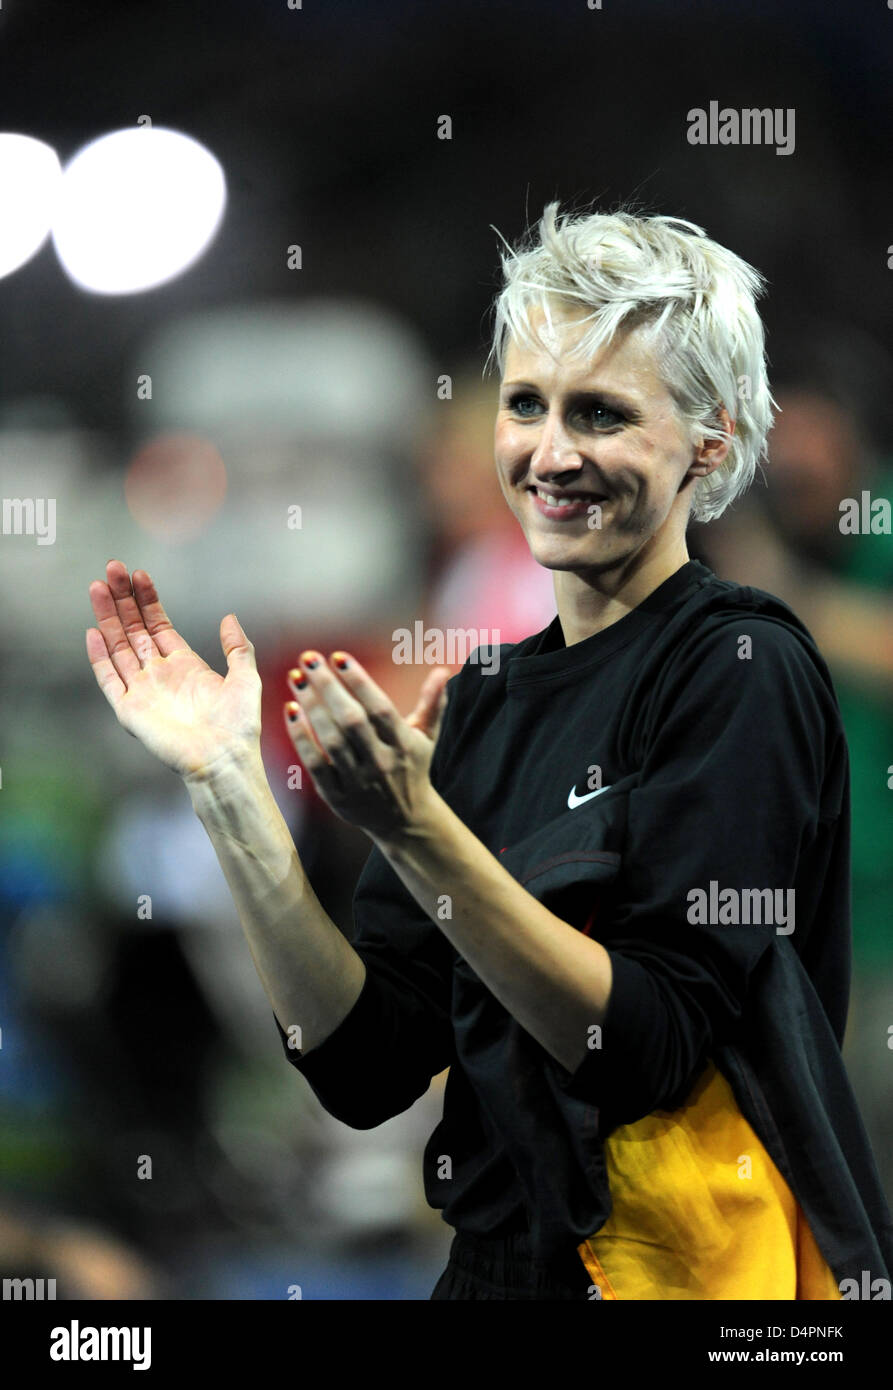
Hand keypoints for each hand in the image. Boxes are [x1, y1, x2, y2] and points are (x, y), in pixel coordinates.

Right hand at [86, 560, 260, 779]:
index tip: (139, 574)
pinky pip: (110, 679)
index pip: (158, 624)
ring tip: (98, 586)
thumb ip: (237, 647)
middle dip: (123, 599)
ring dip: (108, 617)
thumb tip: (229, 617)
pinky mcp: (130, 710)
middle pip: (134, 629)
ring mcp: (142, 691)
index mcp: (184, 666)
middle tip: (112, 567)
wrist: (224, 759)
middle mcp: (159, 675)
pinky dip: (100, 657)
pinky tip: (93, 632)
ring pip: (119, 647)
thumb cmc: (238, 726)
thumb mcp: (245, 678)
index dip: (148, 599)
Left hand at [283, 649, 450, 839]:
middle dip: (328, 686)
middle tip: (309, 658)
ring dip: (311, 706)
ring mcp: (359, 782)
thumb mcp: (426, 737)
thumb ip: (433, 703)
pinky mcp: (338, 797)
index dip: (359, 681)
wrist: (405, 821)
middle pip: (352, 721)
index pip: (380, 709)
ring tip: (296, 677)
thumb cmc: (412, 767)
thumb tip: (441, 671)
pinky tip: (290, 711)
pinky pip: (315, 765)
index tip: (338, 657)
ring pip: (331, 740)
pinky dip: (301, 738)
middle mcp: (382, 762)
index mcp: (404, 744)